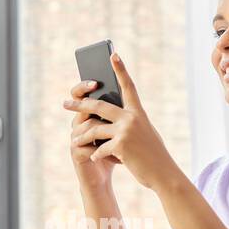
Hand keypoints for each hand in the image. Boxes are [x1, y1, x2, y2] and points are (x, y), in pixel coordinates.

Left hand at [64, 52, 182, 193]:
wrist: (163, 173)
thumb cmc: (152, 154)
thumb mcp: (144, 132)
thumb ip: (129, 122)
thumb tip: (108, 117)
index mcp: (138, 112)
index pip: (128, 86)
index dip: (120, 69)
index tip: (112, 55)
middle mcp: (132, 117)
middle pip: (99, 106)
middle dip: (79, 105)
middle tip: (65, 104)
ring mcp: (126, 131)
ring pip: (94, 129)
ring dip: (82, 137)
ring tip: (74, 141)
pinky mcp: (121, 146)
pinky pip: (100, 148)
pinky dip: (96, 155)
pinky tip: (95, 159)